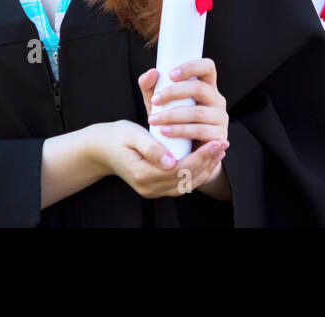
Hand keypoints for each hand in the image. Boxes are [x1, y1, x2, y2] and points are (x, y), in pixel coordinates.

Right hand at [90, 119, 227, 199]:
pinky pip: (180, 185)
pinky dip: (196, 173)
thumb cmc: (117, 136)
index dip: (201, 156)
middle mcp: (148, 187)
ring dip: (205, 169)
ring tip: (219, 151)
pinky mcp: (155, 187)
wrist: (101, 149)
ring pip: (186, 185)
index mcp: (143, 174)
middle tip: (224, 143)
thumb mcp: (132, 135)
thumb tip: (171, 162)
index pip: (181, 169)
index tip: (216, 141)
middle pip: (187, 179)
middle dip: (208, 161)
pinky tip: (206, 159)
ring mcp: (152, 190)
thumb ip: (151, 148)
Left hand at [140, 58, 229, 146]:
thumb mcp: (159, 103)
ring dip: (173, 115)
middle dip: (175, 92)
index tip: (170, 75)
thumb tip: (151, 73)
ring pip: (198, 112)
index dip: (191, 67)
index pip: (207, 67)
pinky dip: (180, 131)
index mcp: (207, 86)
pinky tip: (165, 132)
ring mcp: (221, 118)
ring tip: (153, 120)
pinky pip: (200, 131)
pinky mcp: (219, 136)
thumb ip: (150, 87)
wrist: (181, 152)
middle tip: (155, 100)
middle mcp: (217, 99)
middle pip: (200, 88)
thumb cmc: (171, 121)